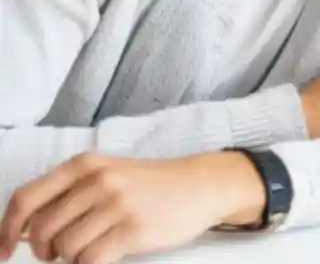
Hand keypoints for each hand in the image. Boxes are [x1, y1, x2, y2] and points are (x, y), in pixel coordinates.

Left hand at [0, 151, 260, 263]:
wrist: (202, 185)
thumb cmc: (150, 185)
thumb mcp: (107, 173)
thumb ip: (69, 192)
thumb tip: (23, 229)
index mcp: (85, 164)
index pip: (25, 199)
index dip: (7, 230)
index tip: (4, 251)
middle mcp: (98, 180)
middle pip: (42, 230)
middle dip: (45, 250)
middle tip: (60, 252)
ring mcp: (117, 204)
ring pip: (66, 248)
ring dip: (73, 258)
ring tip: (92, 248)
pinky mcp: (134, 229)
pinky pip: (90, 261)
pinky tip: (103, 255)